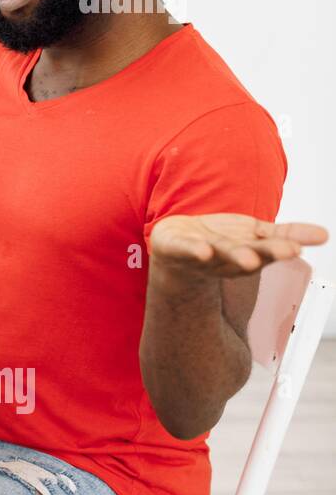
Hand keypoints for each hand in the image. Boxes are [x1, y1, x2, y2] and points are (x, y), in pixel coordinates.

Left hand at [150, 213, 327, 277]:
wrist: (174, 248)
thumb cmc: (220, 240)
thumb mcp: (256, 235)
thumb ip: (287, 234)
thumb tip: (325, 235)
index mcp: (251, 252)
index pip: (270, 249)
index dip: (283, 248)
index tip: (299, 248)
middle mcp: (229, 256)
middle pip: (250, 254)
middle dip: (267, 254)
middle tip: (289, 252)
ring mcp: (202, 253)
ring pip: (222, 253)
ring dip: (236, 256)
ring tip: (249, 260)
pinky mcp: (176, 247)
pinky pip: (185, 249)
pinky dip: (194, 250)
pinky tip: (203, 251)